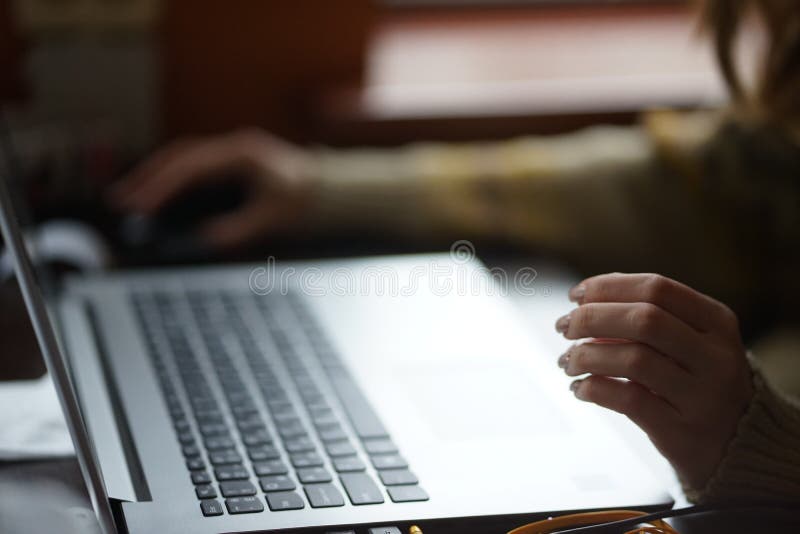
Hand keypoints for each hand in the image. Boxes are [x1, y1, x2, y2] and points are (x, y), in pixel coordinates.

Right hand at [110, 128, 313, 247]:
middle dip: (148, 178)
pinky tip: (157, 196)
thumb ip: (241, 229)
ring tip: (128, 198)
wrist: (328, 188)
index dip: (162, 186)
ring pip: (183, 160)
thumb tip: (206, 240)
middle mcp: (233, 148)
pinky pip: (193, 168)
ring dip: (156, 177)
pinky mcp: (230, 164)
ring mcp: (231, 154)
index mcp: (242, 154)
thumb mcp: (275, 218)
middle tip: (120, 201)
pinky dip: (172, 181)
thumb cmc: (305, 200)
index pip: (192, 167)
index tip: (141, 205)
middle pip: (179, 157)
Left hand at [554, 273, 753, 491]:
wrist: (737, 447)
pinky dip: (594, 389)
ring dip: (587, 355)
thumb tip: (584, 303)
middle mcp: (716, 356)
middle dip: (592, 318)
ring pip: (634, 359)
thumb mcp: (688, 341)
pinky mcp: (682, 432)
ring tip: (568, 361)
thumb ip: (644, 318)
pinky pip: (629, 400)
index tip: (575, 295)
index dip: (608, 287)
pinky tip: (580, 388)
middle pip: (643, 320)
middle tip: (564, 327)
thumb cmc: (697, 382)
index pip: (657, 289)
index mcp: (717, 322)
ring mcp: (702, 396)